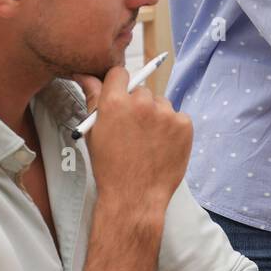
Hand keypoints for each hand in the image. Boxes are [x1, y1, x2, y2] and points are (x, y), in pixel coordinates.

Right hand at [74, 67, 192, 222]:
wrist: (135, 197)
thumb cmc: (111, 168)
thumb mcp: (95, 132)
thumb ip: (93, 98)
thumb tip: (85, 75)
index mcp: (115, 102)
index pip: (119, 73)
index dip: (119, 86)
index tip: (120, 97)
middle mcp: (142, 103)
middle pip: (142, 90)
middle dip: (138, 105)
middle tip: (134, 130)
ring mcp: (166, 114)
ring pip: (161, 103)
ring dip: (156, 116)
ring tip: (148, 141)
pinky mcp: (184, 125)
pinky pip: (178, 117)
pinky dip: (172, 128)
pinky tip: (162, 146)